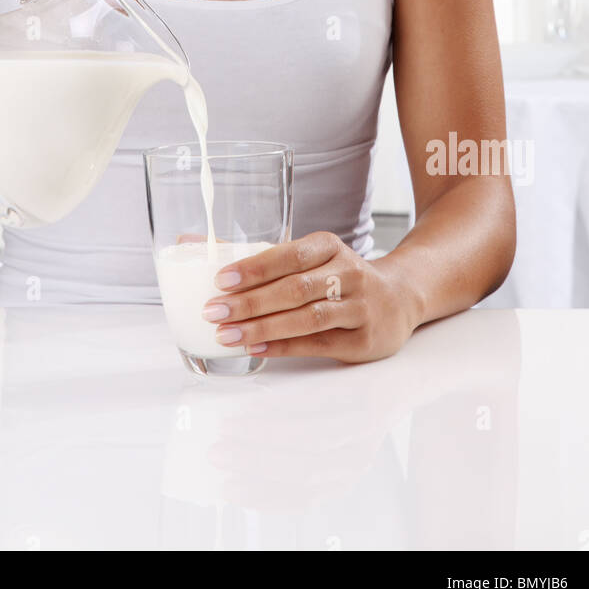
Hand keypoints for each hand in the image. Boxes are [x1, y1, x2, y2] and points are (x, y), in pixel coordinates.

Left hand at [202, 231, 419, 362]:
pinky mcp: (364, 339)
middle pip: (295, 289)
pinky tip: (256, 347)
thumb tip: (189, 241)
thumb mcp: (308, 257)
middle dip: (250, 301)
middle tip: (213, 310)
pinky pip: (319, 343)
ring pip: (307, 318)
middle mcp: (348, 273)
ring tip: (226, 334)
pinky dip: (284, 346)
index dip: (255, 267)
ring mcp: (359, 307)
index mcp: (329, 246)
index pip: (290, 255)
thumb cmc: (337, 276)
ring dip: (263, 327)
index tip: (220, 279)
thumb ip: (256, 255)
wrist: (399, 298)